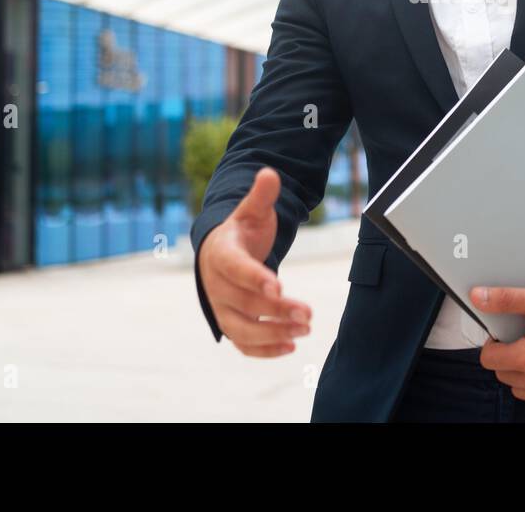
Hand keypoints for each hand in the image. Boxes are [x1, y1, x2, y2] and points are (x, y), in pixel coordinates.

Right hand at [199, 167, 311, 357]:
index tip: (279, 286)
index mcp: (221, 254)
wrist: (220, 254)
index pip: (235, 269)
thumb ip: (261, 196)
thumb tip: (269, 173)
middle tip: (308, 313)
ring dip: (273, 334)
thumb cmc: (241, 232)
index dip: (255, 278)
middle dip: (276, 310)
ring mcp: (222, 309)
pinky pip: (243, 344)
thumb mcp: (251, 211)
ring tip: (305, 330)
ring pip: (242, 329)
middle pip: (244, 303)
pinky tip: (291, 347)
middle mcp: (217, 286)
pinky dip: (264, 351)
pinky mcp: (231, 325)